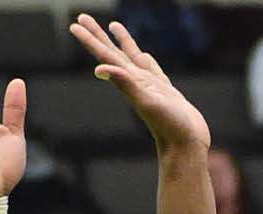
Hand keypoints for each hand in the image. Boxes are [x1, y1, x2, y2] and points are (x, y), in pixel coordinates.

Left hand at [70, 15, 209, 152]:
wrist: (186, 147)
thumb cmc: (169, 127)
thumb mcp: (147, 102)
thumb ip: (125, 84)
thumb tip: (99, 69)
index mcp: (130, 81)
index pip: (106, 55)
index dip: (91, 39)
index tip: (76, 23)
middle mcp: (137, 82)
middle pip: (114, 52)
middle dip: (98, 35)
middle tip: (83, 16)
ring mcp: (151, 87)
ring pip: (133, 58)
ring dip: (122, 42)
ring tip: (114, 26)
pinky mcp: (166, 92)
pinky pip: (152, 70)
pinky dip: (146, 60)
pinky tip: (145, 56)